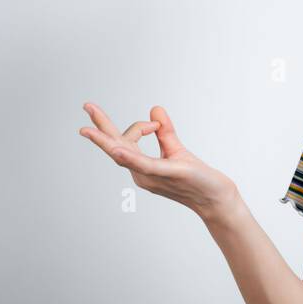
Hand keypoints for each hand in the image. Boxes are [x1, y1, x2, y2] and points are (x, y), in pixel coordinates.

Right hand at [78, 102, 238, 219]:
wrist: (215, 199)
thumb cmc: (196, 178)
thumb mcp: (177, 149)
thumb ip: (164, 132)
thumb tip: (154, 109)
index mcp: (142, 167)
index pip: (123, 142)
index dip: (136, 126)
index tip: (155, 124)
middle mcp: (141, 174)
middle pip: (115, 147)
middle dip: (100, 127)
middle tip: (87, 105)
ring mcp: (151, 176)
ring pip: (123, 155)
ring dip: (105, 141)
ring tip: (87, 130)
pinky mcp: (167, 174)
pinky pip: (144, 165)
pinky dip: (130, 157)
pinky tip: (118, 150)